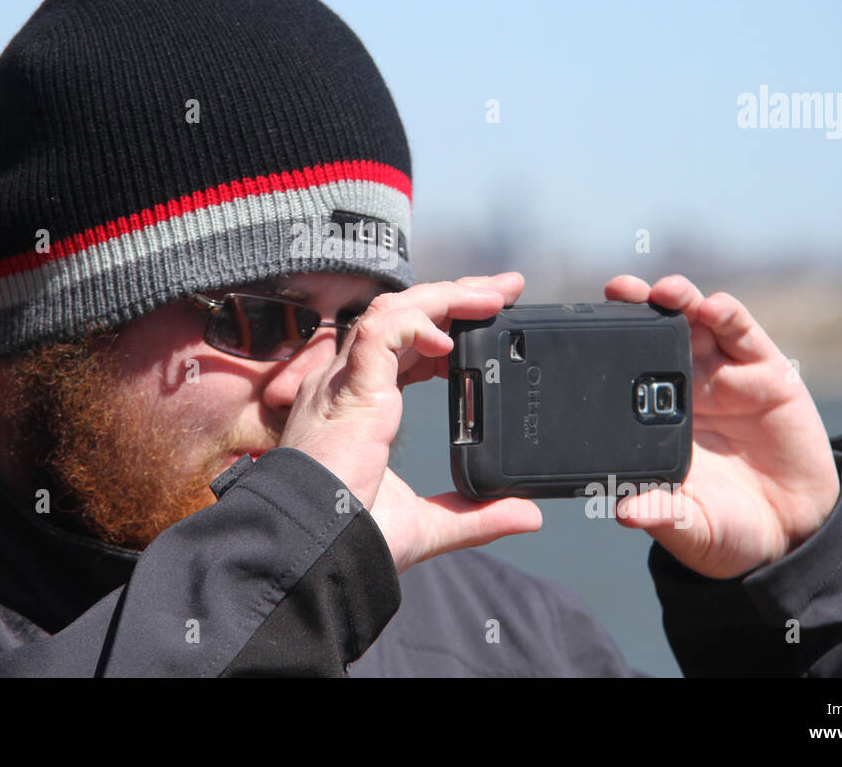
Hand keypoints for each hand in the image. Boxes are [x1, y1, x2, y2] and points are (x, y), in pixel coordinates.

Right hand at [280, 272, 541, 572]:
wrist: (314, 553)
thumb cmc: (350, 540)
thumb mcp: (427, 524)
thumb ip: (476, 515)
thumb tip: (526, 515)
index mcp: (357, 408)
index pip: (402, 346)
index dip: (444, 327)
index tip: (490, 321)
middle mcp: (345, 386)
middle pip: (401, 316)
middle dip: (455, 297)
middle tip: (506, 289)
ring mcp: (343, 383)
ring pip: (392, 311)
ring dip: (446, 298)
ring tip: (495, 296)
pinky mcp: (350, 389)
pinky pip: (381, 332)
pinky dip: (419, 324)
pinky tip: (451, 342)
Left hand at [604, 274, 840, 578]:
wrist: (791, 535)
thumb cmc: (726, 527)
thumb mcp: (688, 525)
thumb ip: (660, 513)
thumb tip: (622, 511)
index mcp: (652, 415)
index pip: (621, 369)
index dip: (601, 344)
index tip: (579, 326)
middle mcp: (684, 386)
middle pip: (654, 333)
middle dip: (635, 305)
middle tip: (618, 288)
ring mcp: (724, 375)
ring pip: (696, 322)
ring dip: (680, 299)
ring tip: (666, 291)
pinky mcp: (766, 373)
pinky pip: (743, 334)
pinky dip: (728, 314)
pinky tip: (713, 307)